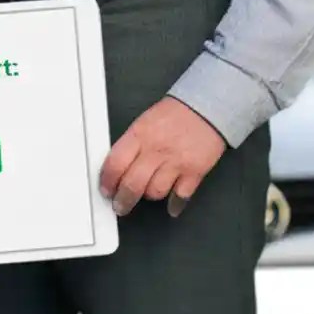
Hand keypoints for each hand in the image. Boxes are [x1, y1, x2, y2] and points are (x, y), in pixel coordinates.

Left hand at [99, 97, 225, 216]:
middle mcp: (155, 150)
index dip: (107, 182)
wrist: (207, 107)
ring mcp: (176, 162)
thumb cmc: (174, 115)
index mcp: (139, 135)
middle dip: (123, 200)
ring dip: (150, 196)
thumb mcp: (143, 122)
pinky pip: (180, 196)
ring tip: (149, 191)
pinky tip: (171, 205)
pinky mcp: (195, 171)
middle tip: (120, 205)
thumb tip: (115, 167)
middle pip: (132, 184)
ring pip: (155, 192)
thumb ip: (130, 145)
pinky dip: (175, 204)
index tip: (106, 189)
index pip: (115, 164)